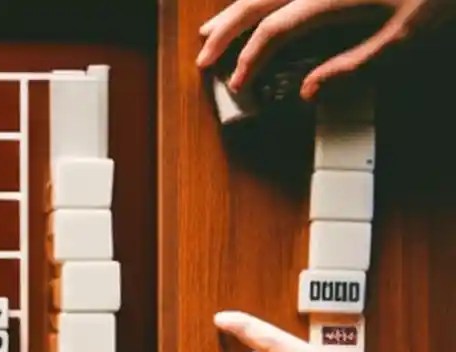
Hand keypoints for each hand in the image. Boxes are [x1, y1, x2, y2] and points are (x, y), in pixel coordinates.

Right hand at [196, 0, 440, 99]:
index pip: (273, 31)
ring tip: (210, 30)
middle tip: (202, 58)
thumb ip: (352, 65)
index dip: (249, 59)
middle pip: (255, 3)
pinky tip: (249, 6)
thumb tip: (308, 91)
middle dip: (224, 32)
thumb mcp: (401, 37)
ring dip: (234, 10)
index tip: (237, 84)